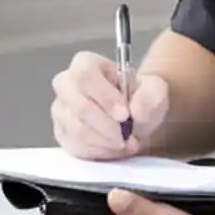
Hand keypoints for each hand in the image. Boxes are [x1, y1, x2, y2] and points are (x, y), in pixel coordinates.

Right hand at [51, 51, 169, 159]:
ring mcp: (60, 110)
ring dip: (106, 142)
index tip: (125, 114)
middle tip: (127, 136)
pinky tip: (114, 148)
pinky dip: (99, 152)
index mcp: (85, 63)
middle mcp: (65, 83)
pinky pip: (76, 147)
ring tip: (126, 143)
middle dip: (107, 126)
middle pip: (79, 106)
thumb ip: (149, 96)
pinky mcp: (61, 133)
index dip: (105, 97)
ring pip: (77, 130)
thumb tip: (136, 111)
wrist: (134, 117)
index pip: (85, 76)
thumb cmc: (139, 97)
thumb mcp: (155, 91)